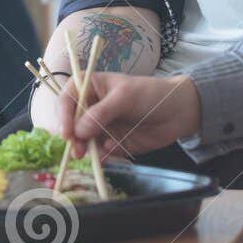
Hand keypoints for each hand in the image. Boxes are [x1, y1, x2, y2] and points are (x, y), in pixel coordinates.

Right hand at [62, 73, 200, 160]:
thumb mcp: (125, 97)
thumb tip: (79, 131)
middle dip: (72, 136)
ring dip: (83, 149)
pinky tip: (110, 152)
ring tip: (88, 155)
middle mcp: (91, 107)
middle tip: (77, 150)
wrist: (178, 112)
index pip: (68, 98)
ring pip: (83, 140)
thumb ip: (101, 113)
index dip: (64, 114)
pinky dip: (101, 155)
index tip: (67, 132)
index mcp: (90, 86)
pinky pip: (99, 152)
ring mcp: (100, 126)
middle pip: (72, 122)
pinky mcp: (111, 143)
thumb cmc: (151, 94)